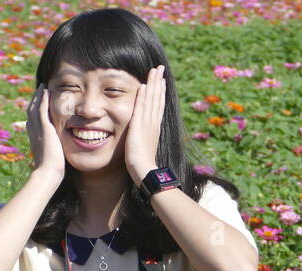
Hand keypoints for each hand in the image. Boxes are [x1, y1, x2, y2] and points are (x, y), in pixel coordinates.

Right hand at [27, 85, 65, 177]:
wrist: (48, 171)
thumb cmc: (51, 170)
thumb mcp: (51, 158)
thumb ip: (52, 152)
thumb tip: (57, 156)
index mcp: (34, 138)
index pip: (32, 121)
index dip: (35, 111)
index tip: (38, 105)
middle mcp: (33, 132)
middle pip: (31, 111)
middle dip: (35, 100)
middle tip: (39, 91)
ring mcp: (37, 129)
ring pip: (34, 107)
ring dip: (38, 96)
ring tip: (42, 87)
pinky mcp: (44, 128)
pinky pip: (41, 109)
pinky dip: (42, 99)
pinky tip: (45, 91)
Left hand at [126, 66, 165, 187]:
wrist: (144, 171)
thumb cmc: (143, 164)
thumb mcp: (144, 146)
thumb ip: (144, 137)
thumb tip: (143, 135)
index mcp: (154, 126)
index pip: (158, 105)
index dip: (160, 92)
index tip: (161, 80)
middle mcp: (153, 123)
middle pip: (157, 98)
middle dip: (159, 82)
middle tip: (160, 68)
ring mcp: (148, 124)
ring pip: (152, 99)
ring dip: (153, 84)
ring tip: (155, 71)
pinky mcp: (139, 126)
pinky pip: (142, 108)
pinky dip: (144, 96)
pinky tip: (144, 85)